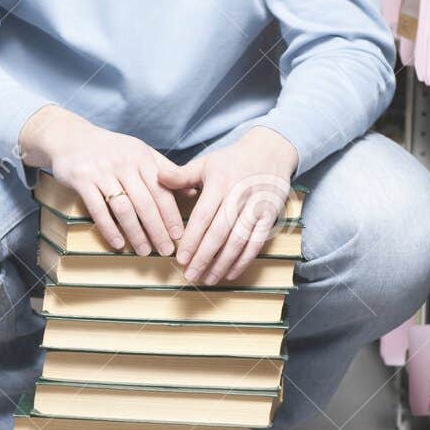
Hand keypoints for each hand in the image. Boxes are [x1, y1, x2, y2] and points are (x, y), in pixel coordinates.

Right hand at [18, 105, 184, 255]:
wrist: (71, 137)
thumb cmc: (111, 149)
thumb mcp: (140, 152)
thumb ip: (165, 171)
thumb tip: (192, 192)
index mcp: (141, 157)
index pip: (161, 189)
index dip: (171, 214)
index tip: (179, 235)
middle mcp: (123, 163)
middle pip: (145, 202)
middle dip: (157, 229)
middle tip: (166, 250)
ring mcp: (101, 171)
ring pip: (123, 208)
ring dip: (135, 233)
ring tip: (144, 251)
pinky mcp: (82, 180)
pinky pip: (97, 209)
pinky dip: (109, 229)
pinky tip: (118, 244)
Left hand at [162, 127, 298, 283]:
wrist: (271, 150)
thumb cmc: (232, 160)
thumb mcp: (206, 163)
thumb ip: (182, 175)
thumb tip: (158, 177)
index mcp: (220, 183)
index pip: (203, 217)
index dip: (191, 240)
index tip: (180, 259)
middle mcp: (239, 196)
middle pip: (219, 233)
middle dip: (204, 257)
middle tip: (190, 275)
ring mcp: (256, 207)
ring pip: (238, 241)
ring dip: (222, 263)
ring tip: (207, 279)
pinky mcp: (270, 216)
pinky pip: (257, 242)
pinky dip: (244, 260)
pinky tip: (230, 273)